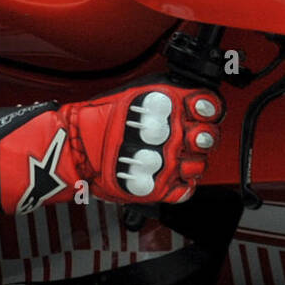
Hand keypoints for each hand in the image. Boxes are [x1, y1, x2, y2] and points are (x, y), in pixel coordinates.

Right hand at [0, 83, 222, 212]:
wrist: (75, 148)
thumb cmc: (100, 119)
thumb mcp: (136, 93)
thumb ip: (166, 96)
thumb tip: (192, 96)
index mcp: (166, 105)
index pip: (209, 105)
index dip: (209, 109)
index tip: (203, 111)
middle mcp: (170, 134)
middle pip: (208, 137)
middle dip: (202, 137)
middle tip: (189, 137)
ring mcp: (165, 163)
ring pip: (199, 164)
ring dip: (191, 162)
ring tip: (174, 157)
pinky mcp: (156, 188)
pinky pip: (186, 190)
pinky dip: (181, 185)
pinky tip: (170, 176)